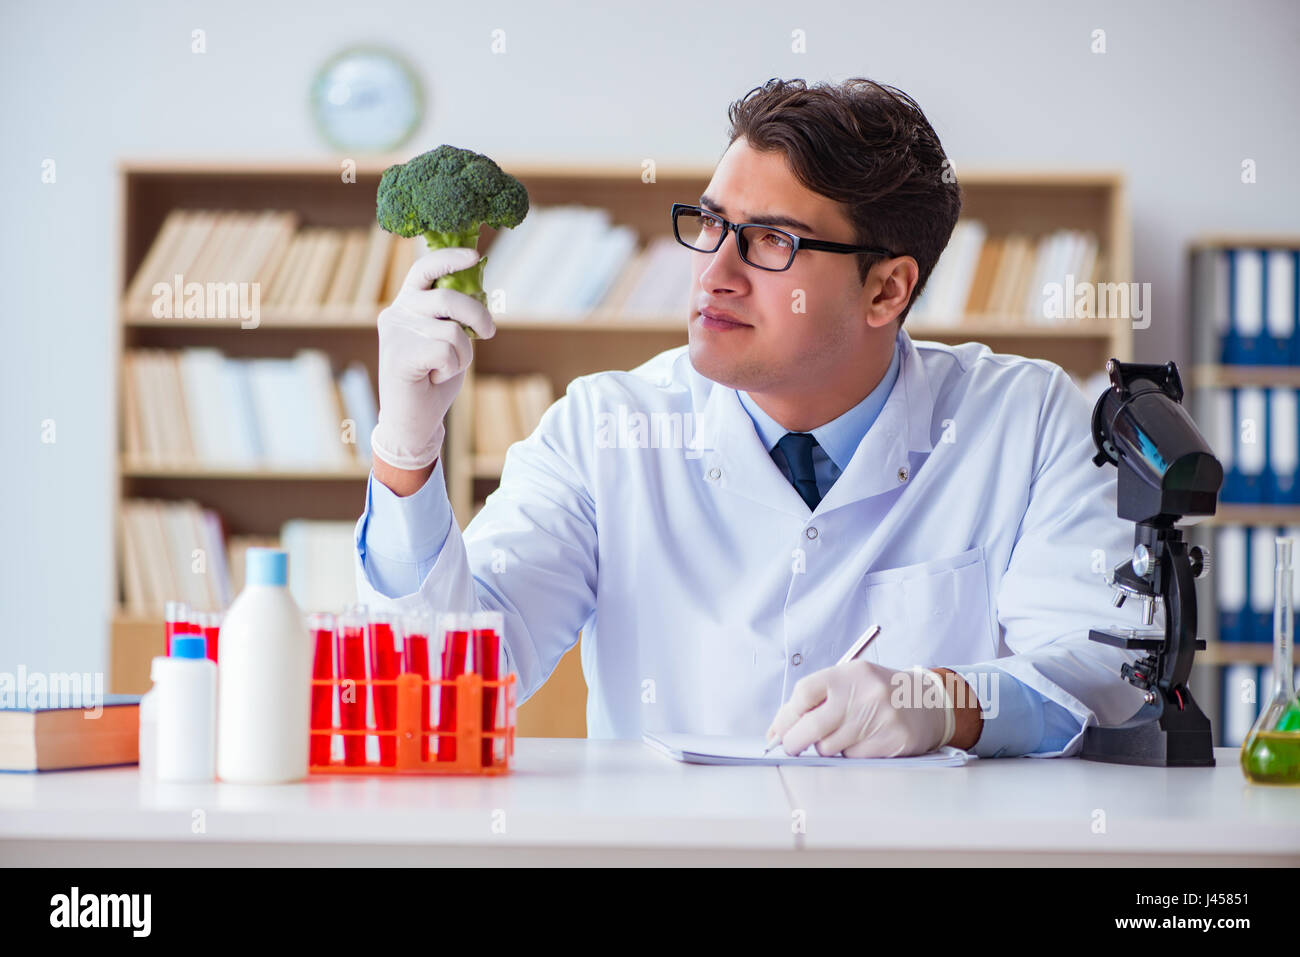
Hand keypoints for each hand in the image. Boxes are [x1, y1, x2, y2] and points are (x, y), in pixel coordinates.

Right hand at [371, 248, 495, 470]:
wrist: (412, 422)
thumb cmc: (433, 380)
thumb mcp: (447, 340)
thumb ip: (454, 316)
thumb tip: (478, 288)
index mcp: (405, 304)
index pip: (424, 269)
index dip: (449, 258)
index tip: (474, 256)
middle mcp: (396, 313)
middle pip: (449, 298)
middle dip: (478, 315)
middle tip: (488, 332)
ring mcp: (395, 333)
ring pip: (453, 330)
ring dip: (463, 354)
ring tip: (446, 368)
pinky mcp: (399, 355)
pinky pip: (447, 352)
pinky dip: (452, 369)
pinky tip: (434, 378)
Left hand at [765, 661, 952, 757]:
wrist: (926, 702)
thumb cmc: (876, 692)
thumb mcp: (849, 682)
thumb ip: (815, 700)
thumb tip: (776, 731)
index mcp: (850, 673)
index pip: (804, 693)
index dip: (786, 716)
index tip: (778, 731)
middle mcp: (865, 693)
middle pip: (812, 726)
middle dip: (794, 741)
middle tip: (791, 746)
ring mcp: (880, 718)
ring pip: (830, 747)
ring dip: (827, 747)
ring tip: (842, 734)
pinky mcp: (892, 741)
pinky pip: (852, 758)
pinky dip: (850, 754)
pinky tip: (864, 740)